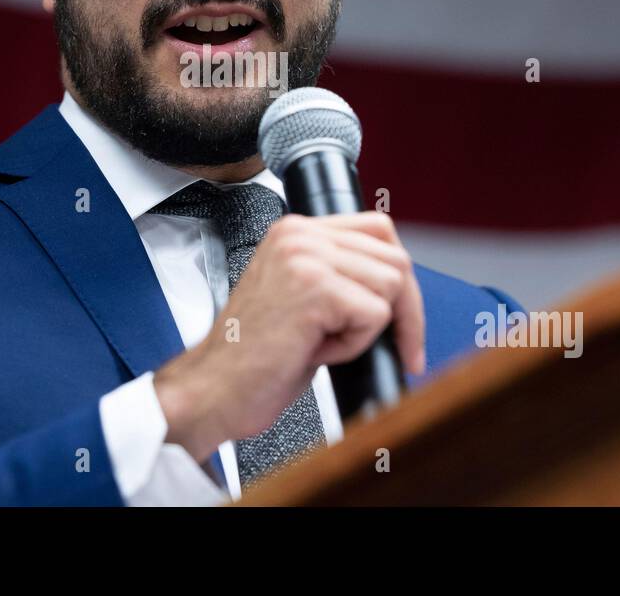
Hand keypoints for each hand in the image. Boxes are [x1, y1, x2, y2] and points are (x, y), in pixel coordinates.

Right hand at [153, 211, 424, 462]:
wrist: (214, 388)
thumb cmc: (254, 355)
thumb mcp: (300, 297)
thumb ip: (338, 274)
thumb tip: (397, 284)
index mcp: (296, 231)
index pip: (379, 231)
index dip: (400, 279)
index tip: (403, 318)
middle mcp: (300, 235)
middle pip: (395, 259)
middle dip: (404, 312)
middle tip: (396, 348)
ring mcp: (306, 258)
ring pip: (391, 286)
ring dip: (368, 328)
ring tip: (324, 343)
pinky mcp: (314, 288)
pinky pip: (375, 315)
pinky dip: (355, 346)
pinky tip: (315, 351)